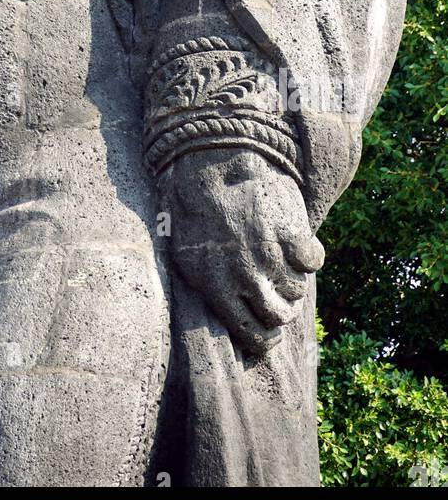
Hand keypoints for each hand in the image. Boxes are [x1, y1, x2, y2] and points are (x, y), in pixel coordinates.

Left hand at [161, 146, 323, 354]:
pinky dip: (308, 254)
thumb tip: (231, 320)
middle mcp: (246, 277)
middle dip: (280, 309)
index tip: (269, 330)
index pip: (253, 336)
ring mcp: (271, 254)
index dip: (265, 338)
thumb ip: (210, 291)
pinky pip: (313, 261)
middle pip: (280, 316)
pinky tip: (295, 242)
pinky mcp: (291, 231)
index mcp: (216, 288)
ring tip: (277, 259)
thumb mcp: (185, 255)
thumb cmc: (194, 209)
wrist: (211, 161)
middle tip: (276, 292)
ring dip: (291, 278)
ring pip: (297, 289)